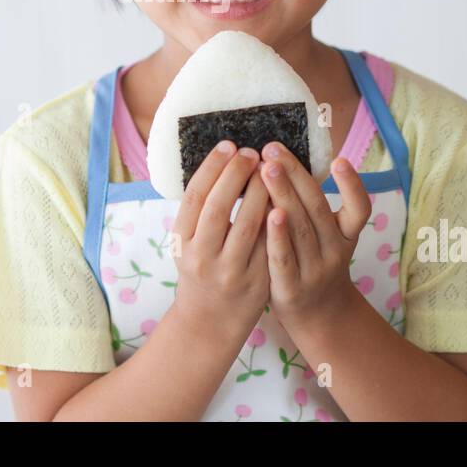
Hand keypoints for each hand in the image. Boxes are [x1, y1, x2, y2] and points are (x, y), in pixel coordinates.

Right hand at [169, 141, 272, 343]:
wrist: (211, 321)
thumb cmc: (202, 268)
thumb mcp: (190, 241)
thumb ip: (202, 210)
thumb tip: (223, 161)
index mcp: (182, 242)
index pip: (194, 197)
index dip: (211, 168)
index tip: (228, 145)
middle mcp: (202, 257)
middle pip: (218, 207)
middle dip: (236, 175)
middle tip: (252, 152)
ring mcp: (230, 271)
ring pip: (248, 225)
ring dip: (261, 192)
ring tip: (270, 169)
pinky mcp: (256, 282)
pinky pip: (269, 244)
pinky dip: (277, 219)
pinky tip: (284, 198)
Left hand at [258, 142, 368, 332]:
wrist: (319, 318)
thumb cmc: (315, 263)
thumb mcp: (328, 237)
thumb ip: (313, 205)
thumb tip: (288, 158)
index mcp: (347, 235)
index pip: (360, 209)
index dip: (353, 186)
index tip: (340, 160)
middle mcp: (335, 251)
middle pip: (317, 209)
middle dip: (295, 175)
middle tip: (273, 150)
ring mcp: (314, 271)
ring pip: (300, 229)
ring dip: (283, 195)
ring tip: (266, 169)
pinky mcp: (292, 289)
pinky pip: (284, 258)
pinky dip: (277, 236)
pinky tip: (267, 213)